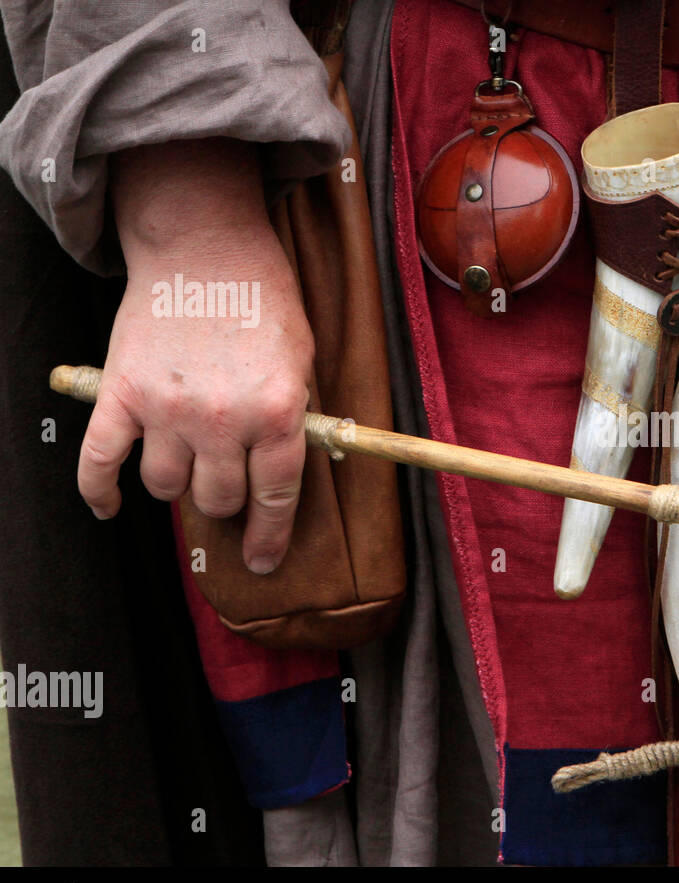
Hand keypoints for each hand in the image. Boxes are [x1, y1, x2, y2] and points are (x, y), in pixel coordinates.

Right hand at [82, 138, 313, 574]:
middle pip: (217, 498)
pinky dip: (98, 491)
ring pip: (164, 486)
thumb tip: (277, 473)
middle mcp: (223, 419)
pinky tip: (109, 506)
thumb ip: (292, 419)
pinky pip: (99, 462)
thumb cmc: (262, 301)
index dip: (270, 536)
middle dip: (223, 501)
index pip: (275, 497)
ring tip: (183, 464)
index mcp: (278, 412)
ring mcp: (168, 409)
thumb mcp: (303, 361)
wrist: (204, 249)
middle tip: (223, 486)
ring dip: (175, 484)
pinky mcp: (122, 394)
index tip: (262, 560)